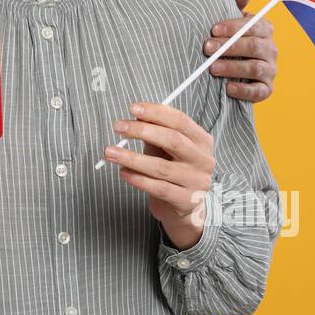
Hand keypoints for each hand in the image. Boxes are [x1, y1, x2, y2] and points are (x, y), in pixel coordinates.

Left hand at [103, 101, 214, 247]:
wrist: (185, 205)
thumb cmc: (172, 168)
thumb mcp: (165, 148)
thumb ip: (155, 132)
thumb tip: (136, 115)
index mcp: (201, 140)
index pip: (180, 120)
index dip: (155, 112)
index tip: (132, 108)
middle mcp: (203, 160)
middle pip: (173, 140)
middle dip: (142, 131)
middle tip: (118, 127)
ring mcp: (197, 182)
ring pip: (161, 167)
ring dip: (132, 158)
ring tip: (110, 152)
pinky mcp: (187, 201)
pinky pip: (159, 188)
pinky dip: (138, 179)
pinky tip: (123, 172)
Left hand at [204, 0, 277, 102]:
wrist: (228, 68)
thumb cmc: (228, 38)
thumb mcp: (229, 20)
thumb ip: (236, 1)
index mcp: (264, 29)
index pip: (253, 25)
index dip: (234, 27)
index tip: (213, 29)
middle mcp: (271, 48)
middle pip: (254, 46)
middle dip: (229, 47)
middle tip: (207, 48)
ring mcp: (270, 69)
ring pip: (255, 67)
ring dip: (233, 68)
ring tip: (212, 68)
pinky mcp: (266, 89)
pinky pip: (259, 91)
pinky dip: (244, 90)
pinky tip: (227, 88)